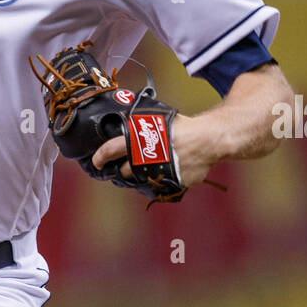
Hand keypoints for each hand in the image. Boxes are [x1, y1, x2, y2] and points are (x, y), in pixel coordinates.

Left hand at [91, 112, 220, 188]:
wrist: (210, 139)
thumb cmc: (185, 128)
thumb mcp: (160, 122)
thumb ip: (142, 129)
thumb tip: (125, 130)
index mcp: (142, 139)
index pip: (112, 149)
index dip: (101, 157)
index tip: (97, 162)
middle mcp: (149, 158)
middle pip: (126, 170)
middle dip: (125, 168)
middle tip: (129, 164)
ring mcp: (161, 172)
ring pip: (143, 179)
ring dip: (143, 174)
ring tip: (152, 165)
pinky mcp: (173, 183)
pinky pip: (162, 184)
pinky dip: (164, 178)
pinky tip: (172, 168)